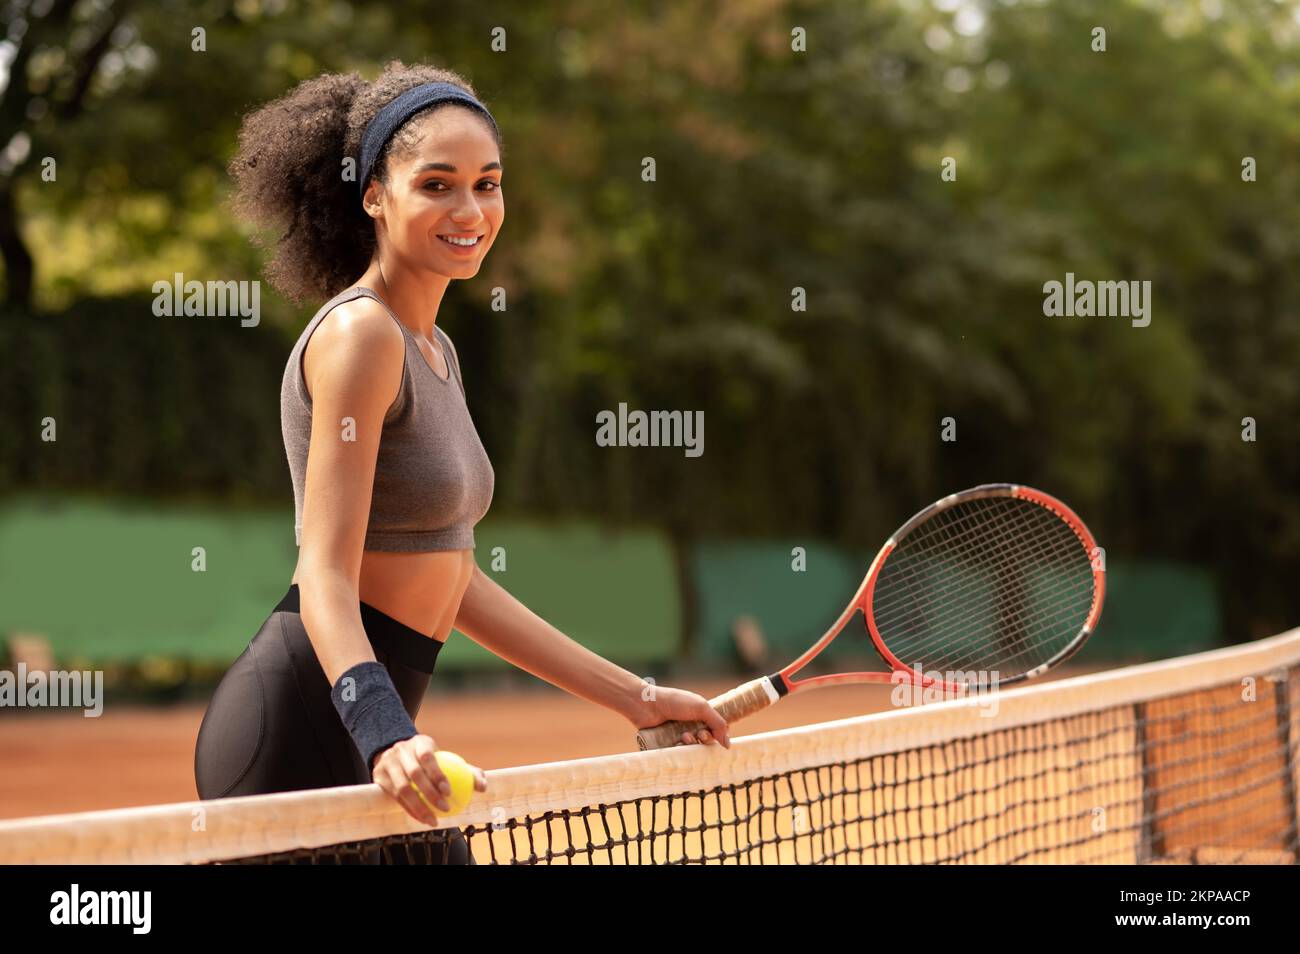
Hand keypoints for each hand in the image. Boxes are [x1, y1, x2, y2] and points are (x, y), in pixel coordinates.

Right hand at [371, 734, 487, 825]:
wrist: (395, 753)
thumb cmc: (430, 760)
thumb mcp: (447, 759)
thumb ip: (467, 771)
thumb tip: (483, 787)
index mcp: (419, 742)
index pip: (428, 757)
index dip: (437, 774)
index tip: (448, 792)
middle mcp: (401, 750)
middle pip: (414, 773)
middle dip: (430, 793)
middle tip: (445, 809)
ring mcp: (387, 763)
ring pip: (402, 788)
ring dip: (418, 806)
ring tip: (433, 820)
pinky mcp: (378, 776)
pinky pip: (394, 797)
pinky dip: (408, 809)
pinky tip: (421, 819)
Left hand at [636, 686, 730, 747]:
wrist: (647, 705)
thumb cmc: (674, 702)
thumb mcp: (701, 707)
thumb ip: (718, 723)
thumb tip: (728, 745)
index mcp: (699, 717)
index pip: (714, 731)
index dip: (716, 735)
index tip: (713, 733)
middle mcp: (689, 727)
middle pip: (705, 742)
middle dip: (704, 740)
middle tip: (699, 734)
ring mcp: (677, 736)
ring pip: (692, 749)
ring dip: (691, 744)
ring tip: (684, 737)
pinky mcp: (667, 745)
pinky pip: (678, 754)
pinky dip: (680, 750)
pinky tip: (677, 743)